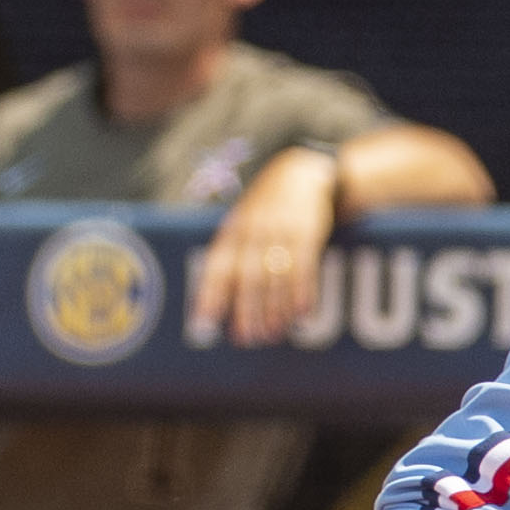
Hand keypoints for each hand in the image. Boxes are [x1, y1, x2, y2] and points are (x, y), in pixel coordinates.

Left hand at [192, 146, 341, 348]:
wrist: (303, 171)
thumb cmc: (267, 207)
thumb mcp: (243, 222)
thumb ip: (232, 254)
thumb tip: (218, 300)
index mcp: (233, 230)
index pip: (217, 266)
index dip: (210, 295)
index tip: (203, 324)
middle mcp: (254, 230)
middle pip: (247, 276)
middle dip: (246, 310)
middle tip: (247, 338)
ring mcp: (281, 230)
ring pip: (275, 275)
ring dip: (275, 308)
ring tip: (273, 333)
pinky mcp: (307, 231)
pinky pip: (304, 265)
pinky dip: (302, 291)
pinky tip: (301, 313)